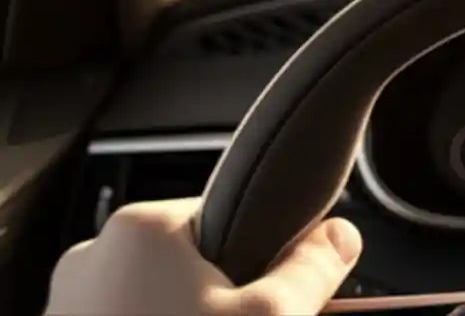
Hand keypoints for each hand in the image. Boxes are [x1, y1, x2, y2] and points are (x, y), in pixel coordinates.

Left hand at [45, 198, 362, 315]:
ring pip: (160, 299)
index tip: (271, 292)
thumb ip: (311, 270)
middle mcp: (94, 257)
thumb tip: (338, 238)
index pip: (226, 215)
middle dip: (225, 298)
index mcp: (142, 228)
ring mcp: (71, 305)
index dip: (260, 255)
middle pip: (192, 263)